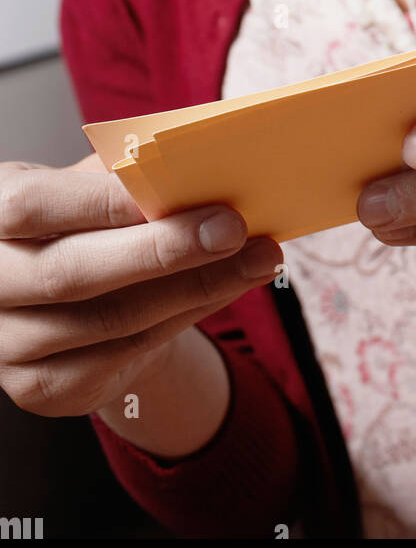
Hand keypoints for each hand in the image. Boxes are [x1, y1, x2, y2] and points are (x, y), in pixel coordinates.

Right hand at [0, 156, 282, 418]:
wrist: (65, 291)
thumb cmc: (80, 219)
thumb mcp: (87, 184)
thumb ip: (124, 174)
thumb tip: (198, 160)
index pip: (35, 207)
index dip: (104, 201)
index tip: (178, 185)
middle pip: (71, 274)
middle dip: (163, 250)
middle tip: (235, 228)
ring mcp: (8, 344)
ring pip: (110, 322)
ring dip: (196, 288)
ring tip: (259, 257)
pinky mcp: (42, 387)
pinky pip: (124, 356)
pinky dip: (186, 319)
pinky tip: (229, 288)